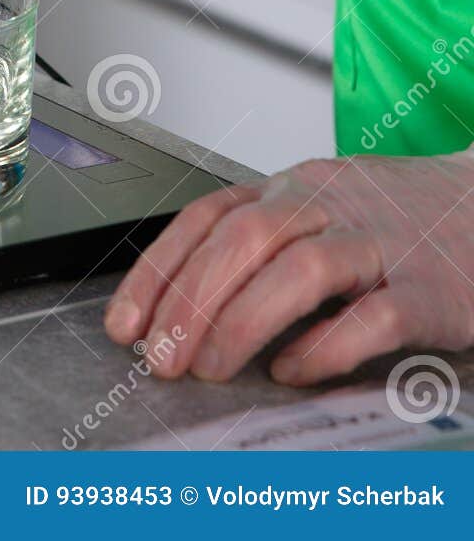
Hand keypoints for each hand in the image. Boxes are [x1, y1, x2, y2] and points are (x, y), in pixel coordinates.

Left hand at [105, 154, 473, 384]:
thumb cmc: (391, 219)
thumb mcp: (313, 210)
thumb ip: (251, 246)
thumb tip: (169, 308)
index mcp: (290, 186)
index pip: (205, 219)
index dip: (156, 273)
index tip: (124, 325)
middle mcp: (329, 203)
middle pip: (242, 239)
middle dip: (188, 302)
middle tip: (160, 358)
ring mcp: (383, 242)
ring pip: (301, 268)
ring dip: (242, 321)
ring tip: (210, 367)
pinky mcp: (432, 289)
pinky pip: (374, 316)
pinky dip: (325, 345)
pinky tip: (291, 370)